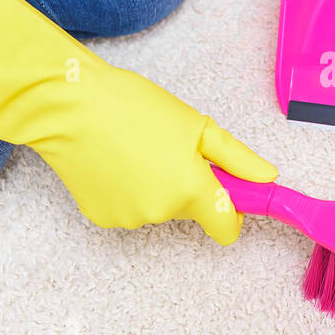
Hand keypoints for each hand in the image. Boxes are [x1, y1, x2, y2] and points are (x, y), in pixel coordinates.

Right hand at [0, 0, 275, 242]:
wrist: (66, 106)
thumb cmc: (131, 106)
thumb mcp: (195, 125)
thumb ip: (237, 158)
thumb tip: (268, 179)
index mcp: (191, 188)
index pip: (227, 228)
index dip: (232, 210)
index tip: (227, 188)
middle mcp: (162, 212)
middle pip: (192, 210)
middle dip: (189, 186)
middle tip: (168, 147)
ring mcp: (130, 218)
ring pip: (160, 209)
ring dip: (156, 186)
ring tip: (135, 149)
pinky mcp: (102, 217)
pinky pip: (130, 208)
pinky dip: (128, 190)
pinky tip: (113, 161)